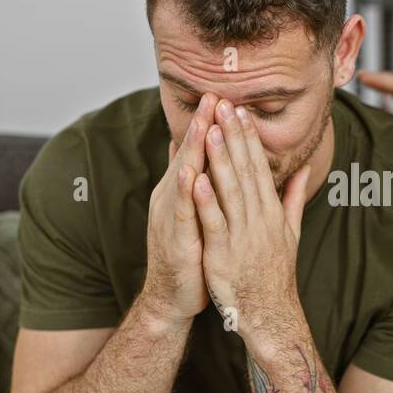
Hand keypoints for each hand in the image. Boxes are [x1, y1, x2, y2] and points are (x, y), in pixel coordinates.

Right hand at [141, 92, 216, 322]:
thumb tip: (190, 152)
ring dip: (192, 148)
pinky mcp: (175, 238)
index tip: (222, 95)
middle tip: (212, 95)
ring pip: (182, 176)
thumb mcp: (192, 212)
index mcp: (182, 191)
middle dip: (201, 124)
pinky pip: (181, 211)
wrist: (172, 297)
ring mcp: (171, 217)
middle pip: (187, 154)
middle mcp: (172, 198)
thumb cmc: (189, 254)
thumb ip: (193, 182)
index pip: (196, 150)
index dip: (208, 124)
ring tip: (203, 122)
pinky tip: (189, 172)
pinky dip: (184, 191)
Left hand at [192, 99, 311, 344]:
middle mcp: (260, 219)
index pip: (260, 167)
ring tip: (213, 130)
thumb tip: (305, 169)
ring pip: (231, 192)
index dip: (250, 138)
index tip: (241, 111)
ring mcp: (242, 236)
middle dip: (235, 137)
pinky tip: (197, 179)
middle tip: (225, 104)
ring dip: (221, 160)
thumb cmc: (275, 274)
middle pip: (246, 171)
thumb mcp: (291, 232)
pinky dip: (206, 201)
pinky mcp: (224, 254)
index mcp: (272, 212)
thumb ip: (295, 198)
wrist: (270, 314)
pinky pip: (215, 224)